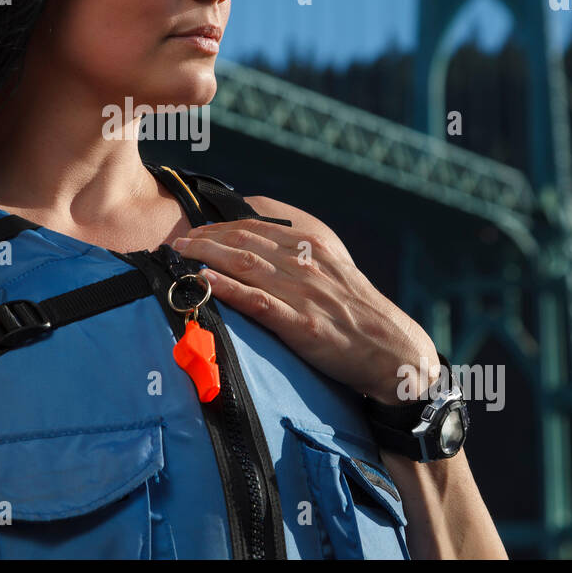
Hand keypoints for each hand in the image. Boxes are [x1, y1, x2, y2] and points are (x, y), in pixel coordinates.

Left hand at [171, 219, 438, 405]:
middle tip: (178, 240)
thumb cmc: (356, 311)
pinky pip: (258, 301)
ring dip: (207, 254)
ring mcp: (304, 292)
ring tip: (181, 253)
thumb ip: (298, 253)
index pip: (256, 223)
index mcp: (312, 244)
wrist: (392, 349)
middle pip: (244, 238)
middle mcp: (306, 261)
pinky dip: (229, 288)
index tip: (196, 226)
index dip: (220, 223)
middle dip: (206, 236)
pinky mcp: (303, 324)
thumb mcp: (331, 269)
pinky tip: (206, 282)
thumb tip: (258, 242)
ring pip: (245, 263)